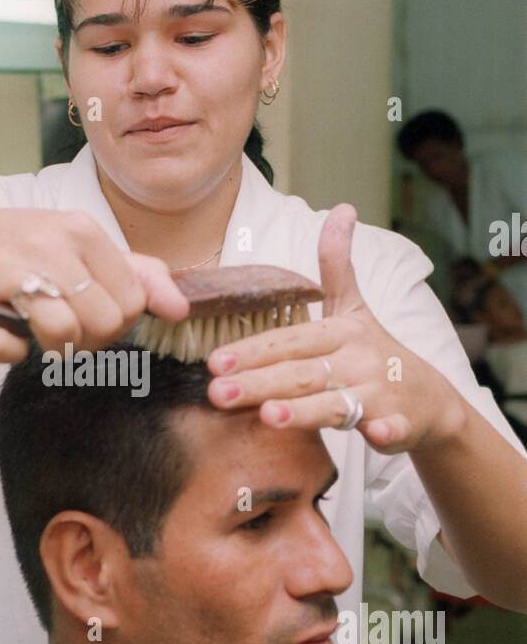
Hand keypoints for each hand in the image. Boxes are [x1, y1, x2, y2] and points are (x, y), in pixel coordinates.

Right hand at [0, 207, 189, 361]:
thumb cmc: (33, 248)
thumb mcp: (87, 247)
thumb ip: (139, 275)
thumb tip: (181, 310)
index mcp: (83, 231)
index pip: (130, 301)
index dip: (120, 323)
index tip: (97, 318)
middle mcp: (49, 245)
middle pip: (101, 320)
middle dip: (92, 341)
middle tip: (73, 333)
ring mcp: (7, 269)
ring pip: (60, 330)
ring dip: (57, 350)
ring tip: (46, 339)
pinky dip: (10, 354)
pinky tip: (13, 344)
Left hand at [205, 203, 462, 453]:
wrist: (429, 399)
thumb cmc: (375, 353)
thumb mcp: (355, 308)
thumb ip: (337, 265)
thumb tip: (342, 208)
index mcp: (340, 332)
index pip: (289, 341)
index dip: (253, 349)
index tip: (215, 361)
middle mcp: (358, 359)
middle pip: (302, 373)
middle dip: (258, 383)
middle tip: (217, 394)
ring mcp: (380, 392)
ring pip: (336, 403)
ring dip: (304, 410)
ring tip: (268, 417)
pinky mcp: (401, 422)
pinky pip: (392, 427)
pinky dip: (385, 430)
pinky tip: (374, 434)